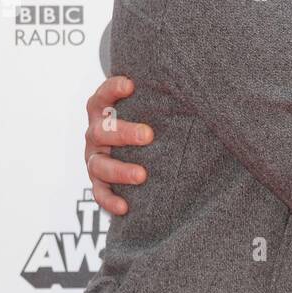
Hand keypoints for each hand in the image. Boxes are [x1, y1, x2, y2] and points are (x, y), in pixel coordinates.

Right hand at [84, 76, 152, 215]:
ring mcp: (95, 159)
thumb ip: (162, 97)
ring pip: (99, 165)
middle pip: (102, 131)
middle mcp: (95, 134)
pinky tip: (124, 207)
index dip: (112, 89)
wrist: (136, 148)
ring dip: (120, 170)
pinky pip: (99, 194)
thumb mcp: (150, 107)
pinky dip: (109, 201)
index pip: (102, 97)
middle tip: (148, 135)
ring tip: (142, 175)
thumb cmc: (147, 121)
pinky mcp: (99, 182)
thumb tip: (196, 86)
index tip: (130, 85)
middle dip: (124, 132)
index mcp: (103, 112)